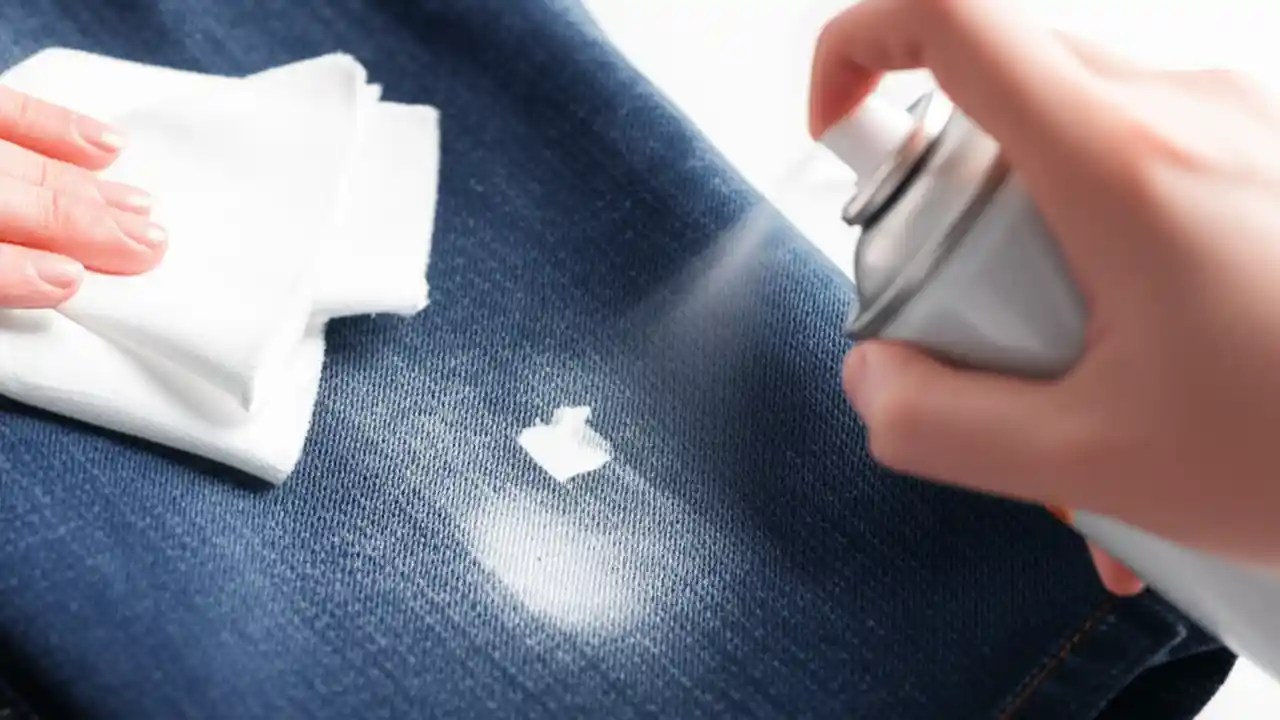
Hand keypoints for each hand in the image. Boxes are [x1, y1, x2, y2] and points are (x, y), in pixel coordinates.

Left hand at [0, 85, 164, 308]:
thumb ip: (0, 273)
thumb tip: (60, 277)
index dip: (15, 271)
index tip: (71, 280)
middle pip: (9, 205)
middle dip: (80, 225)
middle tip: (150, 246)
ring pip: (20, 164)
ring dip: (86, 188)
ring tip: (143, 208)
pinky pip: (9, 109)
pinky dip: (58, 125)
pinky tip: (111, 146)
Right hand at [811, 0, 1279, 593]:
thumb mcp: (1097, 462)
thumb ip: (939, 424)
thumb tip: (873, 376)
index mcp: (1121, 160)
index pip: (946, 14)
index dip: (854, 48)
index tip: (837, 133)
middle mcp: (1179, 108)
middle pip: (991, 92)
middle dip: (944, 201)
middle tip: (975, 317)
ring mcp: (1231, 120)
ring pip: (1060, 135)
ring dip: (1029, 245)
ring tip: (1077, 375)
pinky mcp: (1260, 147)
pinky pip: (1133, 164)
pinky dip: (1098, 249)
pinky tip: (1139, 365)